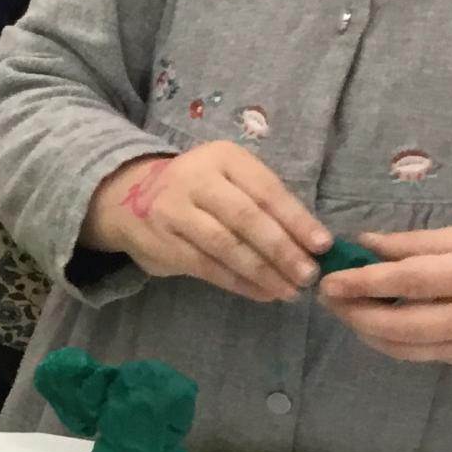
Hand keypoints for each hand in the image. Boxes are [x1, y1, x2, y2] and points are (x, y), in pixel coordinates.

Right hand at [83, 146, 328, 302]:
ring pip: (225, 246)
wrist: (128, 198)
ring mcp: (173, 211)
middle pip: (245, 218)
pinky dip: (238, 283)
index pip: (266, 190)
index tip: (322, 246)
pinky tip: (261, 293)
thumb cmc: (199, 190)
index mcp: (222, 157)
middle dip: (281, 250)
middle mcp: (195, 179)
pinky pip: (206, 266)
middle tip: (307, 275)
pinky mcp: (161, 242)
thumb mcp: (231, 180)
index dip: (296, 220)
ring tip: (289, 291)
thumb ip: (265, 203)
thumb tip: (311, 244)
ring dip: (262, 272)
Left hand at [321, 226, 451, 365]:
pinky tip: (367, 323)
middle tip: (324, 295)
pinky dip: (385, 341)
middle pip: (400, 324)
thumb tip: (365, 243)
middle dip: (354, 312)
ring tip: (340, 307)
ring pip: (403, 347)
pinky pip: (416, 355)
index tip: (330, 278)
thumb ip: (418, 242)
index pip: (412, 282)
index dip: (366, 282)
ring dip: (363, 329)